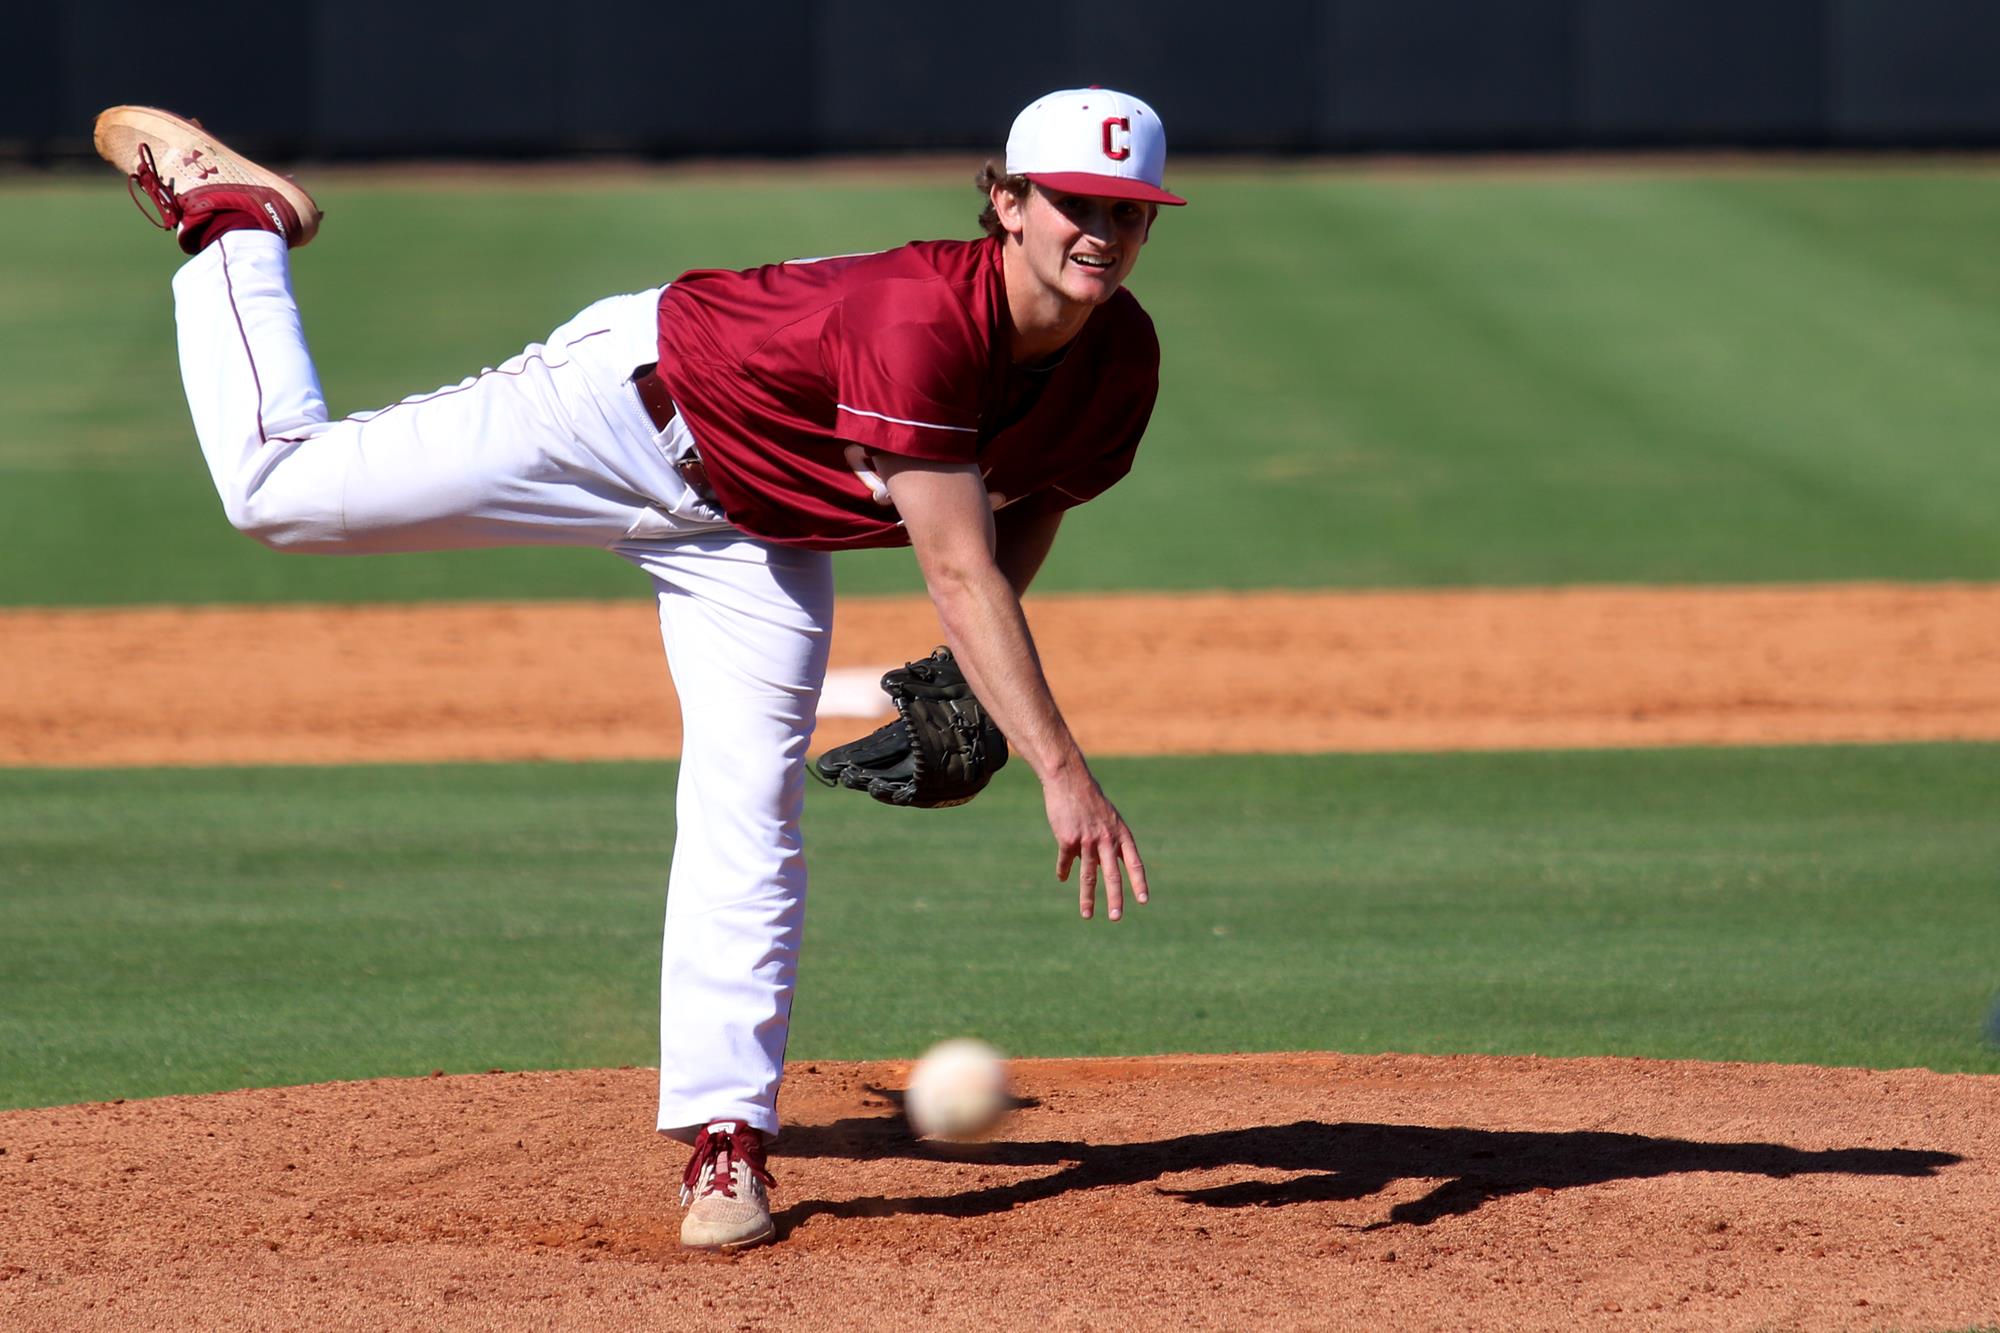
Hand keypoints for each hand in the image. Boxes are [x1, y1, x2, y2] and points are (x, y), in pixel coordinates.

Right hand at [1043, 768, 1149, 921]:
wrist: (1069, 780)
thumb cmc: (1091, 800)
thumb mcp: (1109, 819)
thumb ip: (1110, 842)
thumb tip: (1101, 867)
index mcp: (1121, 834)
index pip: (1134, 863)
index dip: (1139, 883)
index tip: (1143, 901)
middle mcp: (1106, 840)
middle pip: (1112, 875)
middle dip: (1115, 898)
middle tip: (1116, 917)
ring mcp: (1087, 841)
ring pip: (1088, 876)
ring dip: (1087, 898)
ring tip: (1087, 915)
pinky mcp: (1067, 840)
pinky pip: (1066, 862)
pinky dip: (1064, 871)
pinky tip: (1062, 878)